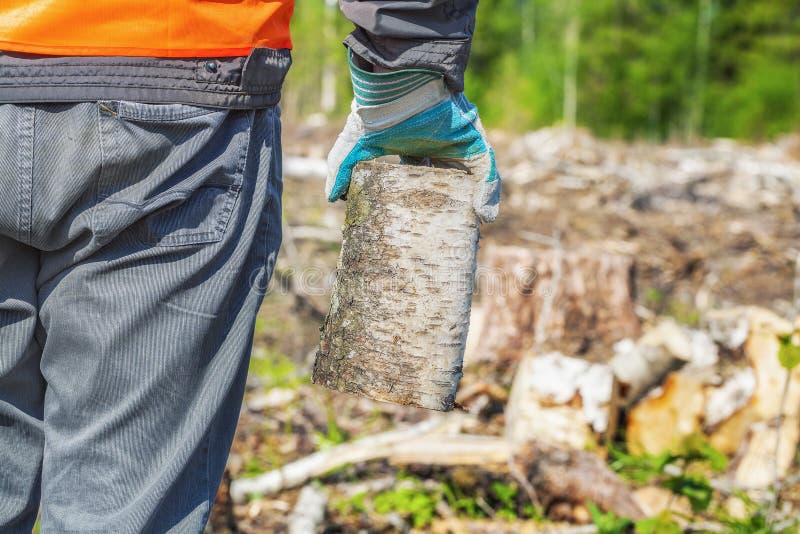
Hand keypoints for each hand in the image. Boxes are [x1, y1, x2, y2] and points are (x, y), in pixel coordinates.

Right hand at [326, 58, 499, 222]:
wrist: (400, 81)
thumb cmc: (377, 108)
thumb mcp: (355, 141)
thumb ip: (339, 166)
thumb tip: (330, 198)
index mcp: (412, 145)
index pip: (419, 177)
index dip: (418, 197)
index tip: (416, 219)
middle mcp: (438, 144)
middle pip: (448, 178)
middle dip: (448, 201)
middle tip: (445, 224)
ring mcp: (457, 141)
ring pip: (471, 176)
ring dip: (471, 199)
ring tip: (467, 222)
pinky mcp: (474, 138)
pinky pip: (486, 169)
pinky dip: (487, 192)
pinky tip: (483, 214)